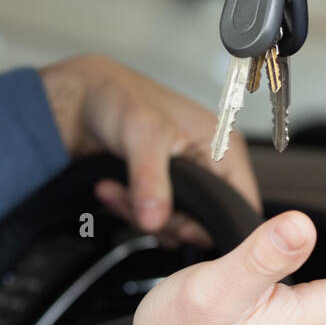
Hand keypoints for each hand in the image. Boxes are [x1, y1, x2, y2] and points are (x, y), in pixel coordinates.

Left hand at [39, 54, 260, 233]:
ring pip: (174, 224)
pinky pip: (153, 218)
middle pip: (204, 221)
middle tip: (135, 201)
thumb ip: (151, 179)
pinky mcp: (161, 190)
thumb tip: (156, 219)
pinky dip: (129, 210)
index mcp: (224, 147)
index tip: (179, 227)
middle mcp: (210, 165)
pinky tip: (111, 190)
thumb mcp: (142, 135)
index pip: (241, 204)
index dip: (214, 223)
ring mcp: (186, 180)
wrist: (84, 100)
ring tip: (116, 188)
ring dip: (139, 213)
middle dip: (164, 218)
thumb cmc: (119, 97)